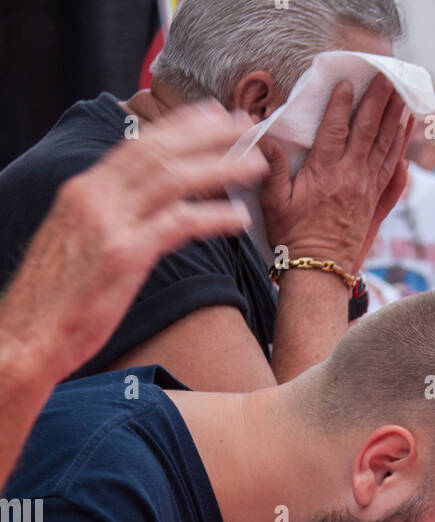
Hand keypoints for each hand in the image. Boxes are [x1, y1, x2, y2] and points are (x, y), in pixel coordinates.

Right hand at [2, 101, 266, 383]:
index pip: (136, 145)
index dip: (178, 129)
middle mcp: (94, 196)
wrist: (27, 337)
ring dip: (219, 168)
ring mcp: (109, 223)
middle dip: (206, 135)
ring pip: (173, 178)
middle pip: (159, 151)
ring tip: (255, 166)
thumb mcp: (75, 248)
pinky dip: (212, 217)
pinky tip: (238, 218)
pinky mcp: (123, 255)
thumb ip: (105, 224)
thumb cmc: (53, 304)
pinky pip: (178, 224)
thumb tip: (134, 219)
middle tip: (245, 126)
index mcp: (82, 191)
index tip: (211, 118)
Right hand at [259, 73, 409, 274]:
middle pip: (369, 131)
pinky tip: (406, 139)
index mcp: (325, 173)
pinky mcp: (376, 206)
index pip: (336, 129)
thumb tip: (265, 138)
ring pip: (386, 148)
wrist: (319, 274)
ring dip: (396, 120)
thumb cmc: (293, 238)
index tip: (348, 81)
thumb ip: (273, 168)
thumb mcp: (274, 203)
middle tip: (388, 76)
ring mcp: (367, 191)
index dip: (341, 103)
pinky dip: (402, 155)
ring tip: (403, 96)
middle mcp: (351, 178)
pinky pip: (393, 176)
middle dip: (379, 100)